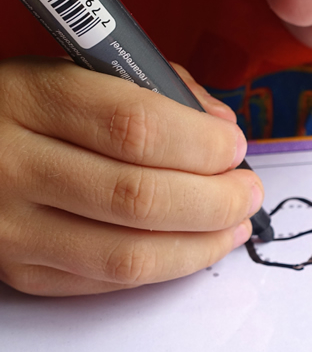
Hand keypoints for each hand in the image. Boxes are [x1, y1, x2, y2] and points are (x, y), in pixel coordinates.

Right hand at [0, 57, 262, 295]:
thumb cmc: (32, 104)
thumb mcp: (80, 70)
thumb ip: (157, 90)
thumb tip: (222, 129)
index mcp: (31, 98)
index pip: (136, 128)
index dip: (201, 144)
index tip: (236, 147)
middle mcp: (13, 166)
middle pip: (139, 198)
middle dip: (216, 200)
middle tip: (249, 192)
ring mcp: (10, 228)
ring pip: (127, 256)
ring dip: (201, 245)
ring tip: (235, 225)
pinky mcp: (19, 272)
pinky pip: (107, 282)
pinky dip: (163, 267)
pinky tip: (193, 246)